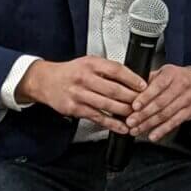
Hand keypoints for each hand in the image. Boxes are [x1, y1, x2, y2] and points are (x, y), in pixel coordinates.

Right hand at [17, 57, 145, 133]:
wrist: (46, 81)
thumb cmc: (72, 72)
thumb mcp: (89, 63)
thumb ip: (109, 70)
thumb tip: (135, 79)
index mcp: (91, 64)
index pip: (116, 70)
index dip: (132, 79)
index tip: (144, 86)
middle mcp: (84, 78)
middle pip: (114, 89)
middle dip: (132, 98)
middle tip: (145, 103)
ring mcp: (79, 94)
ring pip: (107, 105)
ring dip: (125, 112)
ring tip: (138, 116)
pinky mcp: (75, 109)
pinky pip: (98, 117)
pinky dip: (113, 124)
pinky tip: (123, 128)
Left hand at [126, 64, 190, 141]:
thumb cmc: (178, 78)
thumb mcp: (164, 73)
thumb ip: (149, 80)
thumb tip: (131, 91)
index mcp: (171, 74)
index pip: (157, 86)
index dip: (145, 97)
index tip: (134, 106)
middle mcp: (181, 86)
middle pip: (160, 103)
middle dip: (143, 114)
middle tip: (131, 121)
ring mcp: (187, 99)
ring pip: (166, 114)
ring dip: (150, 124)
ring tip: (137, 130)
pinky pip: (175, 122)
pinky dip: (163, 130)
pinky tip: (153, 135)